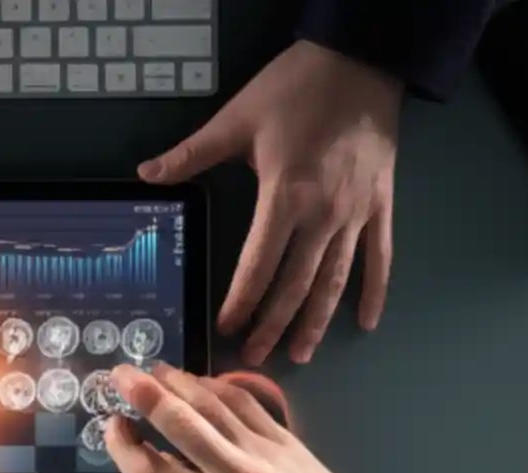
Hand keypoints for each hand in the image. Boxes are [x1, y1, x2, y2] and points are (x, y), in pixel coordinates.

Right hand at [105, 364, 473, 472]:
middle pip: (181, 423)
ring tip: (155, 370)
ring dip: (180, 382)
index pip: (152, 471)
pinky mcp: (291, 443)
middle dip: (144, 393)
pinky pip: (248, 405)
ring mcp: (268, 455)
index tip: (111, 426)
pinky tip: (201, 383)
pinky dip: (219, 388)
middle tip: (119, 373)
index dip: (124, 446)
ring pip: (215, 404)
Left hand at [140, 41, 402, 364]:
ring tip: (300, 353)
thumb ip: (191, 154)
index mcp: (284, 196)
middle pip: (295, 284)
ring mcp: (356, 214)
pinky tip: (365, 323)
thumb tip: (147, 174)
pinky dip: (373, 292)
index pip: (258, 265)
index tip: (229, 327)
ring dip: (316, 321)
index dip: (243, 301)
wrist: (361, 62)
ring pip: (335, 280)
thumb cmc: (297, 89)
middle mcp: (323, 214)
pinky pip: (379, 258)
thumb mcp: (237, 119)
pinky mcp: (381, 206)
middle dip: (273, 324)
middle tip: (256, 356)